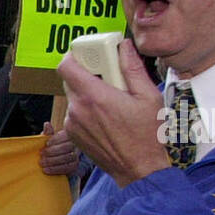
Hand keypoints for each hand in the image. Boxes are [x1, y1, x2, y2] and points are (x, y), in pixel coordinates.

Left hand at [38, 122, 78, 175]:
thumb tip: (47, 124)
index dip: (56, 139)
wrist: (53, 161)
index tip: (46, 143)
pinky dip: (55, 169)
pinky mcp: (74, 166)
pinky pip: (67, 168)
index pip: (66, 136)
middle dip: (53, 151)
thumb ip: (48, 133)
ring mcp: (76, 156)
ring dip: (53, 161)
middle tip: (41, 154)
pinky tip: (46, 170)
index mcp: (69, 136)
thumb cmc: (50, 147)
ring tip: (42, 163)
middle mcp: (75, 145)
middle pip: (67, 147)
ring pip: (67, 158)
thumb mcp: (48, 139)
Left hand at [57, 38, 167, 187]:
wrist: (137, 168)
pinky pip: (75, 113)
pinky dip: (86, 110)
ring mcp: (73, 124)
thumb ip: (132, 68)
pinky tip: (105, 117)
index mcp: (94, 96)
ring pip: (73, 97)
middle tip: (108, 78)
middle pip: (70, 80)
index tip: (86, 54)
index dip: (73, 56)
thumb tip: (123, 47)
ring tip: (111, 101)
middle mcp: (78, 109)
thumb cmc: (146, 135)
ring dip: (87, 93)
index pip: (66, 66)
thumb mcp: (147, 96)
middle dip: (86, 74)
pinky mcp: (73, 135)